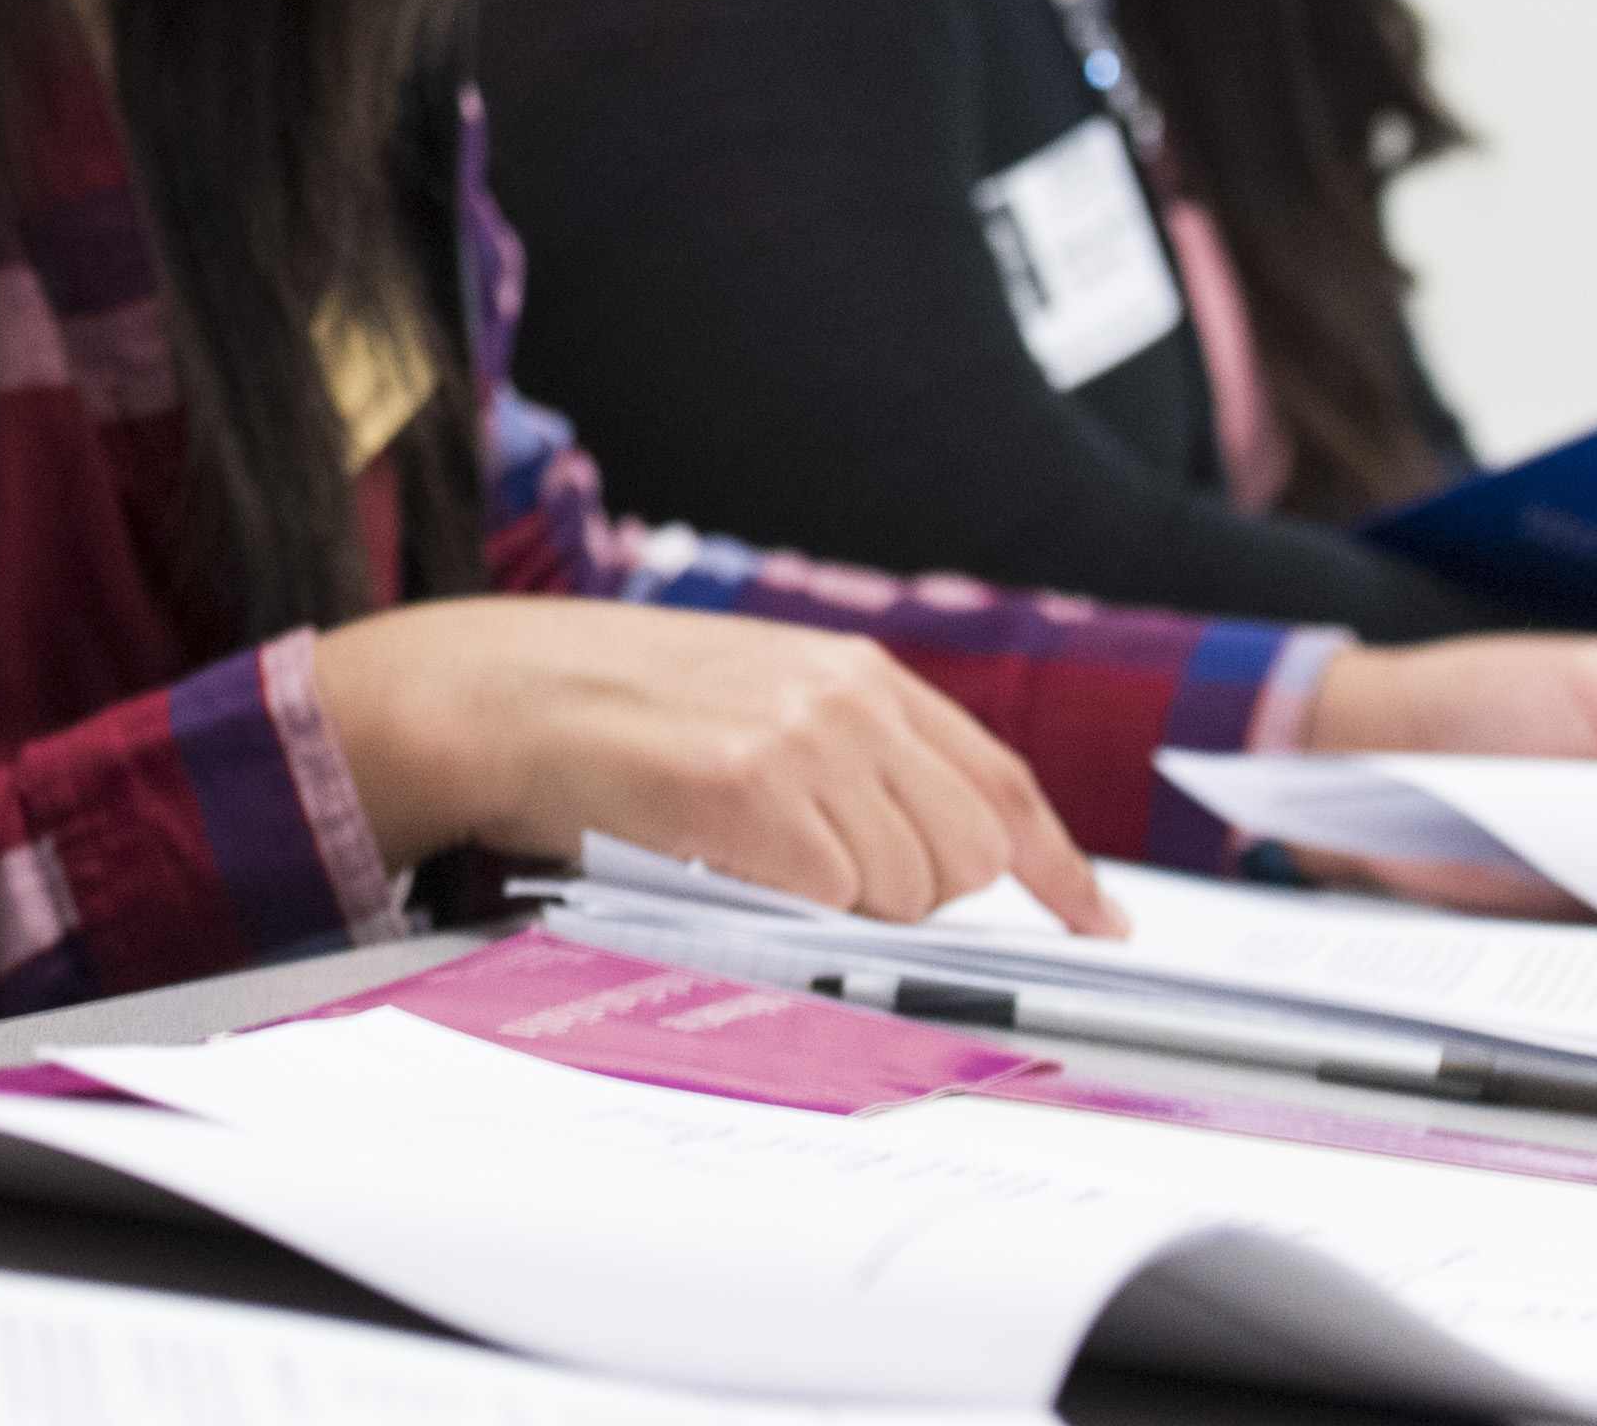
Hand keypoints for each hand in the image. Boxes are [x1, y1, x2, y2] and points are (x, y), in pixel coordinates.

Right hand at [303, 598, 1118, 933]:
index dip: (1059, 865)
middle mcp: (847, 698)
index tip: (1097, 922)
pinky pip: (827, 900)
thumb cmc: (615, 710)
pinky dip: (786, 909)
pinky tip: (721, 865)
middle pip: (967, 854)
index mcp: (858, 673)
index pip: (999, 780)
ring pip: (903, 889)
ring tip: (749, 862)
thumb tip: (937, 859)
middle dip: (913, 895)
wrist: (498, 692)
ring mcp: (801, 742)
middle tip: (817, 885)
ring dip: (842, 907)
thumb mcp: (757, 699)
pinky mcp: (748, 792)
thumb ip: (851, 756)